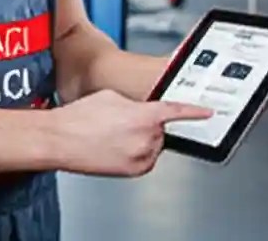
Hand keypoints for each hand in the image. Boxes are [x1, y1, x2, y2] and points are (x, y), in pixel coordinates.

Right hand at [51, 89, 212, 176]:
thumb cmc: (79, 118)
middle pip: (160, 129)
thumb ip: (134, 102)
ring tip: (113, 134)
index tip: (207, 112)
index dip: (194, 112)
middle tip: (123, 120)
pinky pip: (145, 159)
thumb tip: (141, 109)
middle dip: (147, 123)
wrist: (60, 139)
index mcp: (143, 116)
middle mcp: (146, 139)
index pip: (175, 112)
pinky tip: (115, 146)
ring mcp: (140, 157)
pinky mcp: (133, 171)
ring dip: (141, 139)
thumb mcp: (111, 96)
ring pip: (153, 145)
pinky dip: (136, 153)